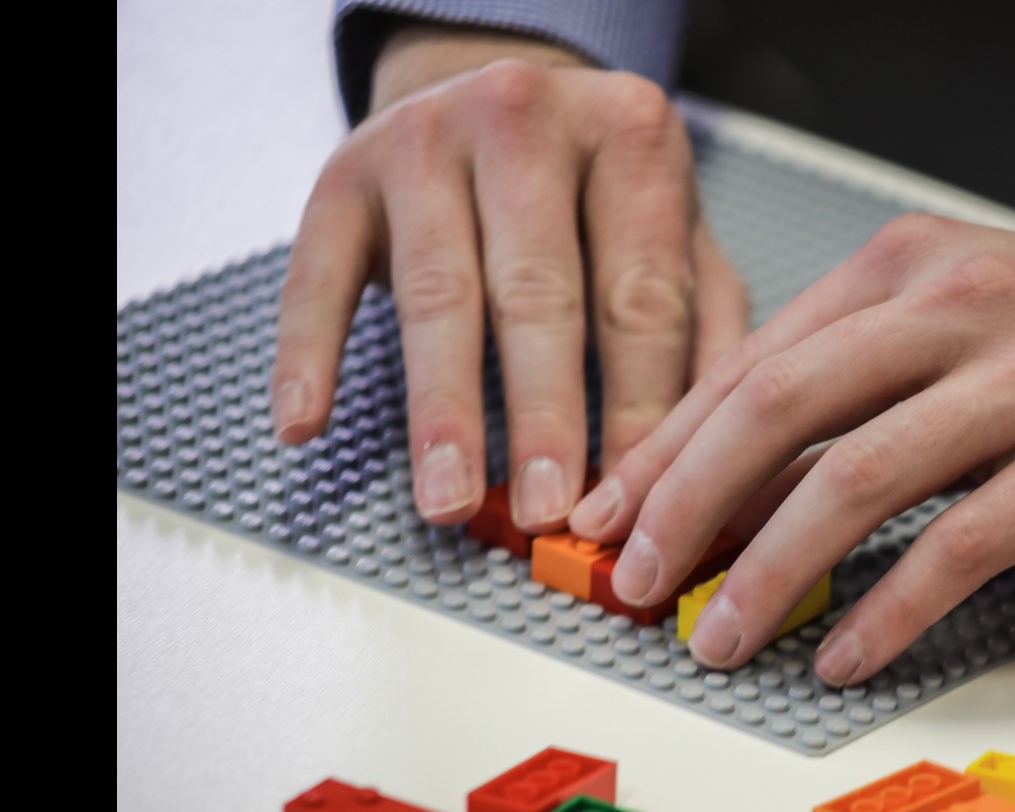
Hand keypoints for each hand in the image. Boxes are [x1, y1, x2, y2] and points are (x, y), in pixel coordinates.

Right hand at [271, 24, 749, 529]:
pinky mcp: (344, 174)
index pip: (642, 294)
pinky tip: (306, 425)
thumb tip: (708, 466)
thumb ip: (706, 338)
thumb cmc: (601, 195)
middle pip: (538, 292)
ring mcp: (425, 140)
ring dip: (443, 409)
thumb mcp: (680, 241)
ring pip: (436, 293)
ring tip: (449, 499)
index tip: (635, 499)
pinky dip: (310, 354)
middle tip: (547, 510)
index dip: (641, 408)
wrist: (500, 98)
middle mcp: (527, 120)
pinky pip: (320, 275)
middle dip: (544, 414)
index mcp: (631, 137)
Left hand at [565, 217, 1014, 680]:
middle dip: (687, 502)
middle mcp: (956, 305)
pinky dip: (888, 610)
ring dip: (768, 570)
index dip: (668, 446)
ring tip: (717, 635)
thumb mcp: (967, 302)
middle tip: (633, 579)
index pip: (754, 358)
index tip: (610, 512)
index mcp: (909, 263)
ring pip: (856, 477)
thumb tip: (731, 468)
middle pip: (780, 405)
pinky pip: (960, 547)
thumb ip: (860, 365)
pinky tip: (842, 654)